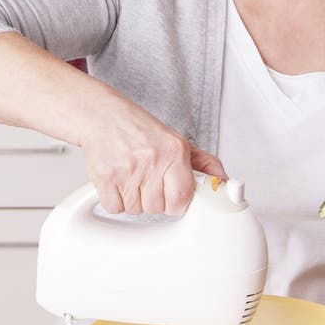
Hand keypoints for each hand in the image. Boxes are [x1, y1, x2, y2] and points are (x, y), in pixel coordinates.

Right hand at [80, 97, 226, 215]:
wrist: (102, 114)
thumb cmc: (138, 128)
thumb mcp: (175, 140)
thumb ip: (202, 162)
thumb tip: (222, 181)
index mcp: (174, 150)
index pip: (184, 197)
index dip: (177, 202)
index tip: (173, 195)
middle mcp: (153, 159)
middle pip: (158, 207)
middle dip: (153, 199)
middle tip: (147, 179)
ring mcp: (128, 169)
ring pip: (136, 210)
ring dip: (134, 199)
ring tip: (132, 176)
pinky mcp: (105, 177)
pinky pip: (115, 208)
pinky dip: (115, 200)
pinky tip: (118, 180)